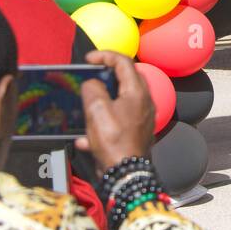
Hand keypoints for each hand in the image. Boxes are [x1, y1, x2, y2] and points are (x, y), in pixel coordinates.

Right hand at [75, 51, 154, 171]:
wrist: (126, 173)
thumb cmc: (113, 139)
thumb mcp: (97, 110)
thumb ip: (93, 90)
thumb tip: (92, 83)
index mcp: (137, 91)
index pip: (124, 62)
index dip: (105, 56)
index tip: (88, 59)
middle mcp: (144, 101)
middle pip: (126, 79)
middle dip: (106, 76)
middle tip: (89, 77)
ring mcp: (143, 118)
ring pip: (121, 101)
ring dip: (102, 102)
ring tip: (86, 107)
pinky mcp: (137, 133)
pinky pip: (118, 122)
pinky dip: (102, 125)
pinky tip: (86, 140)